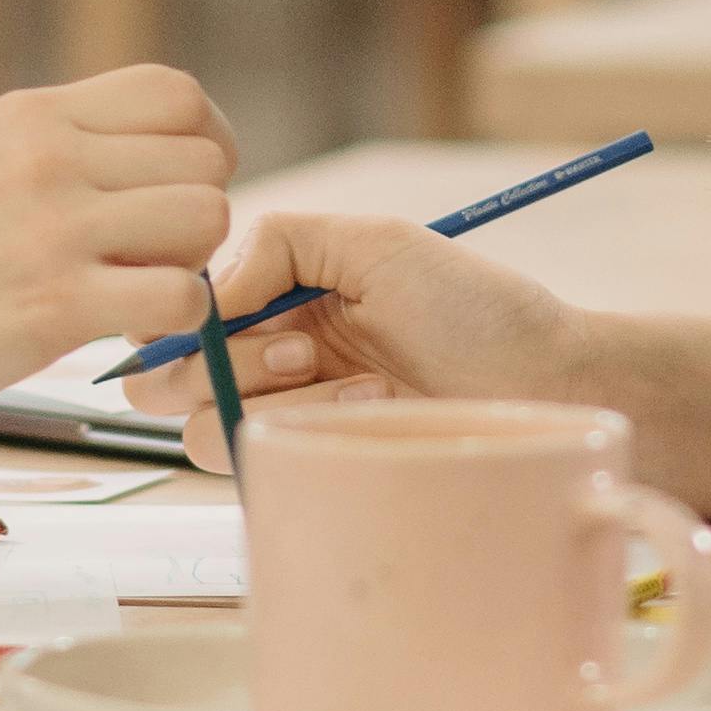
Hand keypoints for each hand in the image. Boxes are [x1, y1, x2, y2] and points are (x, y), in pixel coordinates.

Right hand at [0, 65, 239, 433]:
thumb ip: (54, 148)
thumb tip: (149, 158)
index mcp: (30, 114)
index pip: (177, 93)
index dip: (204, 144)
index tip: (176, 192)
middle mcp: (47, 156)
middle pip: (206, 156)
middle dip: (198, 213)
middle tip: (154, 260)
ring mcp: (51, 229)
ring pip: (207, 216)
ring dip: (193, 265)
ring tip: (138, 294)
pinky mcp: (53, 308)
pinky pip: (181, 298)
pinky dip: (176, 323)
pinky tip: (125, 334)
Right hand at [131, 209, 594, 470]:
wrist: (545, 384)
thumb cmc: (474, 306)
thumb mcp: (374, 242)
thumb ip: (278, 243)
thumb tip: (208, 291)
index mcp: (279, 296)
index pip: (182, 310)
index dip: (181, 312)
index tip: (224, 306)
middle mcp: (271, 359)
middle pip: (165, 375)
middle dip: (217, 358)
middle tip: (302, 345)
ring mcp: (290, 419)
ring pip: (198, 422)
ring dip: (268, 393)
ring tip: (354, 377)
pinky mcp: (311, 468)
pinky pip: (254, 459)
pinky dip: (304, 427)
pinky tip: (369, 406)